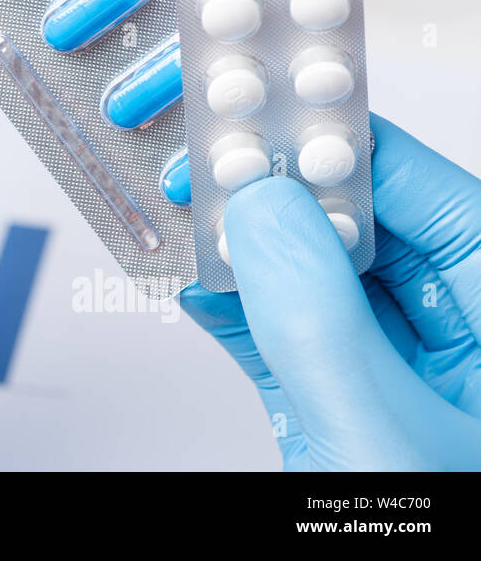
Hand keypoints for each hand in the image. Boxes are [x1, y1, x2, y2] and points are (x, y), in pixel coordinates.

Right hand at [182, 114, 480, 468]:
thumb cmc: (438, 549)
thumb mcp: (383, 435)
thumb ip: (321, 323)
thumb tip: (263, 210)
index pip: (430, 203)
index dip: (350, 153)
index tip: (269, 117)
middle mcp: (451, 340)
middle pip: (361, 232)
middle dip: (280, 195)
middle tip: (210, 160)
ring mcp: (385, 377)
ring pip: (309, 281)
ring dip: (240, 247)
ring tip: (183, 203)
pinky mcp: (328, 412)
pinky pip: (275, 338)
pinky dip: (226, 309)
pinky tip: (189, 278)